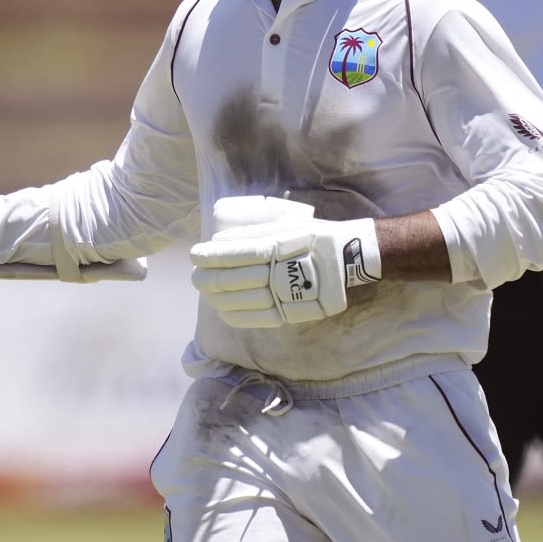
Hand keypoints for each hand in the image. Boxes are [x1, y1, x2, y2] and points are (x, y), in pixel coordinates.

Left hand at [189, 195, 381, 328]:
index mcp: (277, 246)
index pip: (235, 254)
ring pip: (243, 300)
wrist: (347, 258)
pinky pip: (259, 318)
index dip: (211, 257)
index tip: (195, 255)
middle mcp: (280, 271)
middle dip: (208, 278)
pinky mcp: (292, 311)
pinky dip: (236, 315)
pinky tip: (222, 311)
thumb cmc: (312, 236)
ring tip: (205, 292)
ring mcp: (286, 294)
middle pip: (235, 279)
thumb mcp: (284, 223)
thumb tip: (219, 239)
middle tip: (195, 276)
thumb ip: (253, 233)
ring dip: (218, 298)